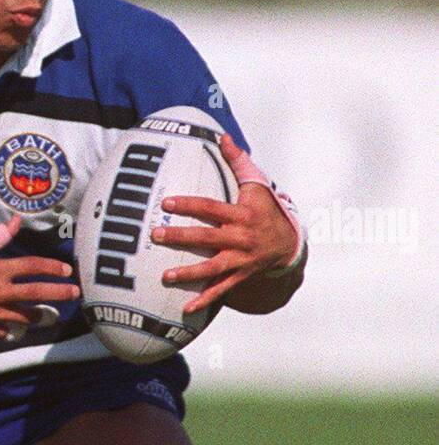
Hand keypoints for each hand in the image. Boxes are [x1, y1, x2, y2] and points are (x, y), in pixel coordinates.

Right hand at [0, 214, 79, 337]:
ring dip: (39, 315)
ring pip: (25, 317)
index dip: (52, 267)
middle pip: (36, 292)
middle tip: (74, 293)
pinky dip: (11, 328)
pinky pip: (6, 331)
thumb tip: (16, 221)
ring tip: (47, 314)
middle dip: (60, 292)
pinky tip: (14, 325)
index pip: (31, 266)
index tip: (66, 271)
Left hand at [149, 134, 298, 314]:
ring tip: (165, 277)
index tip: (166, 202)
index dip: (190, 204)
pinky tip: (185, 308)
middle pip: (207, 238)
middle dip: (181, 237)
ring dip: (189, 274)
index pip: (212, 208)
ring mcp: (241, 260)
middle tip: (156, 235)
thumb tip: (222, 136)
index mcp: (242, 214)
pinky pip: (221, 290)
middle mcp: (241, 238)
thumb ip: (238, 161)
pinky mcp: (241, 276)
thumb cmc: (267, 209)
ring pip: (213, 268)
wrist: (289, 243)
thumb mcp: (257, 183)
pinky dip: (204, 300)